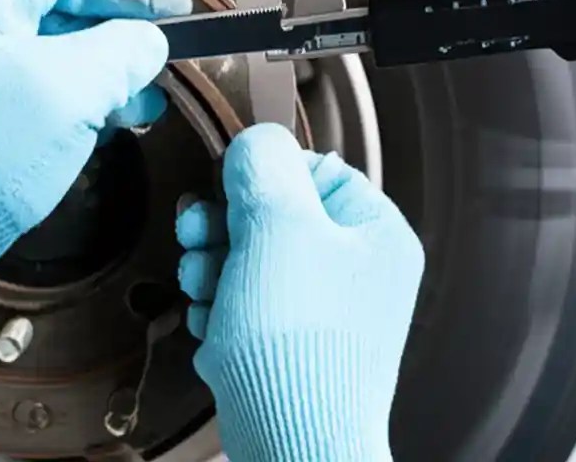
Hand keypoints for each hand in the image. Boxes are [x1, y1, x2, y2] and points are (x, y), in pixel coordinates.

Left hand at [0, 0, 191, 338]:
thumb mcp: (66, 92)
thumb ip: (120, 52)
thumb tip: (150, 42)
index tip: (174, 7)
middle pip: (61, 6)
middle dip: (121, 31)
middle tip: (167, 54)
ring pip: (57, 51)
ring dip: (108, 70)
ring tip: (149, 97)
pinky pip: (43, 89)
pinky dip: (85, 99)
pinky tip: (118, 118)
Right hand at [176, 124, 423, 461]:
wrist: (292, 440)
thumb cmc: (299, 343)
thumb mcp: (279, 226)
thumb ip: (265, 167)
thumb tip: (256, 143)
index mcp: (375, 233)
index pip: (315, 171)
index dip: (262, 178)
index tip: (228, 191)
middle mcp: (356, 272)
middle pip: (275, 217)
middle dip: (225, 228)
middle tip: (200, 237)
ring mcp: (323, 313)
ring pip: (252, 262)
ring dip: (214, 269)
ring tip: (205, 287)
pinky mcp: (289, 347)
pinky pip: (246, 308)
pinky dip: (221, 313)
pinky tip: (215, 325)